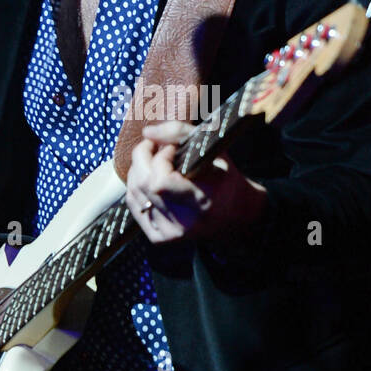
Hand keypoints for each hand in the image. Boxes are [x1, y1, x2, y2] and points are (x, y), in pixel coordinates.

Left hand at [125, 120, 267, 243]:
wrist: (237, 216)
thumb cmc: (226, 179)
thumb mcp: (214, 150)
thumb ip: (181, 133)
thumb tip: (147, 132)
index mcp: (202, 202)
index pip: (160, 180)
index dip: (160, 158)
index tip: (172, 148)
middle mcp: (183, 223)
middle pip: (142, 185)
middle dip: (142, 157)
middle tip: (154, 146)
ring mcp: (169, 233)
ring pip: (134, 193)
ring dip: (138, 169)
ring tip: (153, 161)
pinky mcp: (159, 238)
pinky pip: (134, 205)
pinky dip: (137, 186)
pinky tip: (150, 178)